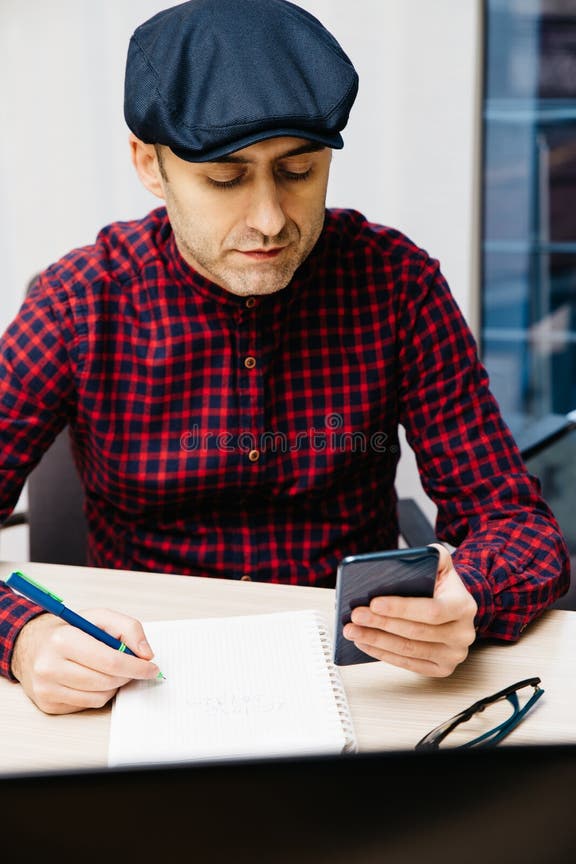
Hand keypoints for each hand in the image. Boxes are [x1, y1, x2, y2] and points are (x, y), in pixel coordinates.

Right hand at [11, 608, 161, 713]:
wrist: (31, 645)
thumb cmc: (69, 630)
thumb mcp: (99, 617)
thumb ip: (129, 628)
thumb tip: (146, 654)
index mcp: (63, 639)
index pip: (110, 661)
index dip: (136, 667)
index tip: (151, 668)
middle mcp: (50, 666)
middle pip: (106, 681)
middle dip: (127, 676)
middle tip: (134, 668)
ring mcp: (47, 688)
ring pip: (99, 697)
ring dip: (114, 685)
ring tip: (110, 671)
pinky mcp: (48, 704)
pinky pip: (87, 705)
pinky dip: (99, 694)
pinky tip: (93, 680)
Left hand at [342, 543, 477, 676]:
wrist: (456, 610)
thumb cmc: (442, 587)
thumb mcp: (443, 565)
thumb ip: (434, 554)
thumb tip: (415, 555)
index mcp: (463, 606)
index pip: (431, 610)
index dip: (401, 608)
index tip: (374, 602)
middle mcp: (463, 634)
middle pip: (415, 632)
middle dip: (380, 624)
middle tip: (355, 616)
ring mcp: (453, 655)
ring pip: (408, 650)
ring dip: (376, 640)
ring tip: (352, 630)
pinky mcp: (441, 669)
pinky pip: (408, 664)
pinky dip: (382, 654)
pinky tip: (364, 643)